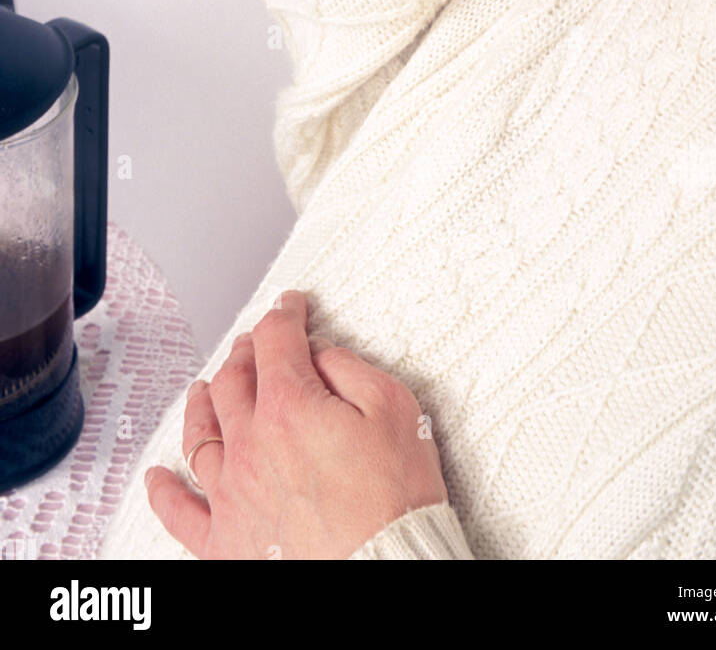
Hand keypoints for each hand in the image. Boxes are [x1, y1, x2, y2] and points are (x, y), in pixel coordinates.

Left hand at [144, 290, 448, 559]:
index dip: (284, 315)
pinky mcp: (224, 541)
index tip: (290, 308)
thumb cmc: (395, 501)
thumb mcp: (393, 409)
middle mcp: (250, 445)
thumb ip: (349, 368)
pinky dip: (165, 491)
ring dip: (202, 403)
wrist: (387, 571)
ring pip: (200, 434)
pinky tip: (157, 478)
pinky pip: (180, 511)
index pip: (276, 340)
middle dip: (246, 352)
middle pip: (233, 380)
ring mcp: (232, 493)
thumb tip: (319, 352)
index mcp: (289, 407)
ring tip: (204, 390)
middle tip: (256, 344)